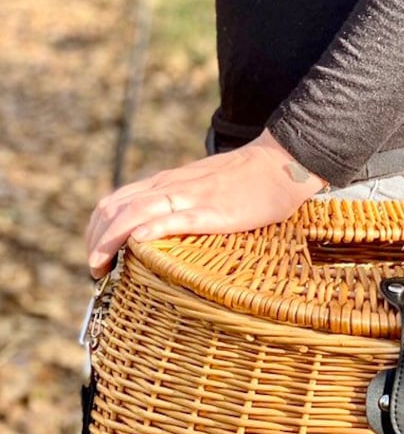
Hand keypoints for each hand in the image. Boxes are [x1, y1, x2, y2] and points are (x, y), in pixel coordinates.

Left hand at [85, 130, 326, 278]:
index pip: (115, 201)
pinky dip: (150, 229)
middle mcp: (170, 187)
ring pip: (135, 213)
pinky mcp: (213, 212)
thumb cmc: (247, 183)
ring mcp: (190, 198)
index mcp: (165, 183)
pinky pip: (175, 219)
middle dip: (96, 240)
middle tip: (93, 269)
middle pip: (116, 208)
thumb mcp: (203, 190)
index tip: (94, 255)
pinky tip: (136, 243)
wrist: (280, 165)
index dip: (96, 229)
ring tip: (99, 266)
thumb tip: (161, 232)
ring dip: (111, 241)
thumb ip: (181, 206)